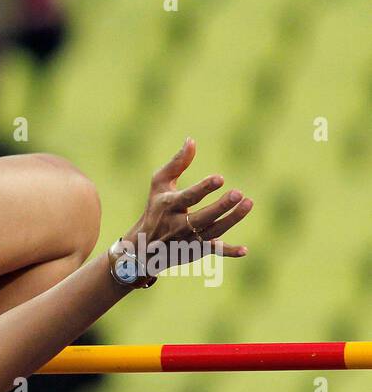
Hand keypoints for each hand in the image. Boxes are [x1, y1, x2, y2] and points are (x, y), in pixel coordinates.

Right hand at [127, 138, 251, 270]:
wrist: (142, 248)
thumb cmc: (155, 208)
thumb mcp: (159, 185)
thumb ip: (176, 163)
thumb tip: (192, 140)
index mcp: (168, 206)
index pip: (187, 197)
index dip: (203, 188)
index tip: (220, 178)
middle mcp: (177, 226)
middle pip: (202, 217)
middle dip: (221, 206)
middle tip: (239, 194)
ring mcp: (187, 240)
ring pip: (213, 231)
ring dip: (231, 220)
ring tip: (248, 204)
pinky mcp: (195, 251)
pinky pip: (213, 252)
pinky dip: (228, 251)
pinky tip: (244, 250)